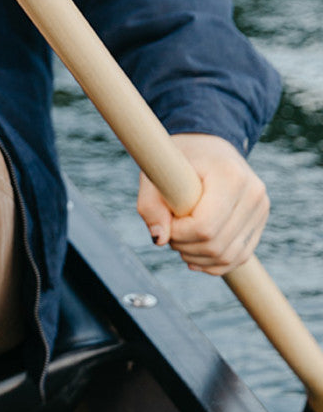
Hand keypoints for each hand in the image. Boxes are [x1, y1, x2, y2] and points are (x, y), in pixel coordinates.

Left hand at [136, 133, 269, 275]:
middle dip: (184, 247)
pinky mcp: (259, 222)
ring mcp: (260, 209)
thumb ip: (150, 206)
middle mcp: (253, 193)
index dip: (178, 233)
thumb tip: (159, 239)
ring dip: (197, 257)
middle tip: (171, 230)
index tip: (166, 220)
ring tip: (181, 240)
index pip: (204, 227)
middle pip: (215, 245)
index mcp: (230, 176)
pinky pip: (238, 257)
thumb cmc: (179, 160)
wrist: (208, 147)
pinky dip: (213, 264)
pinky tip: (195, 255)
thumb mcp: (156, 174)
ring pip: (227, 257)